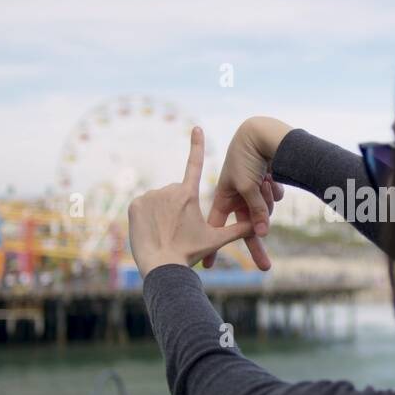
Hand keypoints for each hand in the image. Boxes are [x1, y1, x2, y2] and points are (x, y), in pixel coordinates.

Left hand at [128, 127, 253, 277]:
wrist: (162, 266)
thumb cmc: (189, 253)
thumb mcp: (215, 240)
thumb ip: (237, 230)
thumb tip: (259, 227)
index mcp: (189, 195)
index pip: (195, 164)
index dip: (197, 145)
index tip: (196, 127)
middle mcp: (170, 190)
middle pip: (175, 194)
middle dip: (177, 208)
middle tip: (179, 231)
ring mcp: (150, 196)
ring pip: (159, 201)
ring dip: (162, 213)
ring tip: (165, 233)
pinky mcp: (135, 204)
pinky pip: (142, 207)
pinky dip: (146, 217)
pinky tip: (150, 230)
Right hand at [203, 116, 291, 270]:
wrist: (260, 133)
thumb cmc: (246, 157)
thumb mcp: (247, 187)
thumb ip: (256, 211)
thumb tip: (263, 235)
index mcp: (224, 197)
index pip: (216, 228)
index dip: (213, 247)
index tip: (208, 266)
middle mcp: (238, 197)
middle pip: (248, 227)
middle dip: (258, 246)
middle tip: (265, 267)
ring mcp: (253, 192)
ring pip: (265, 211)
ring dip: (267, 200)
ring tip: (265, 181)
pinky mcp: (266, 185)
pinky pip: (274, 198)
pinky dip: (275, 190)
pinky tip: (272, 176)